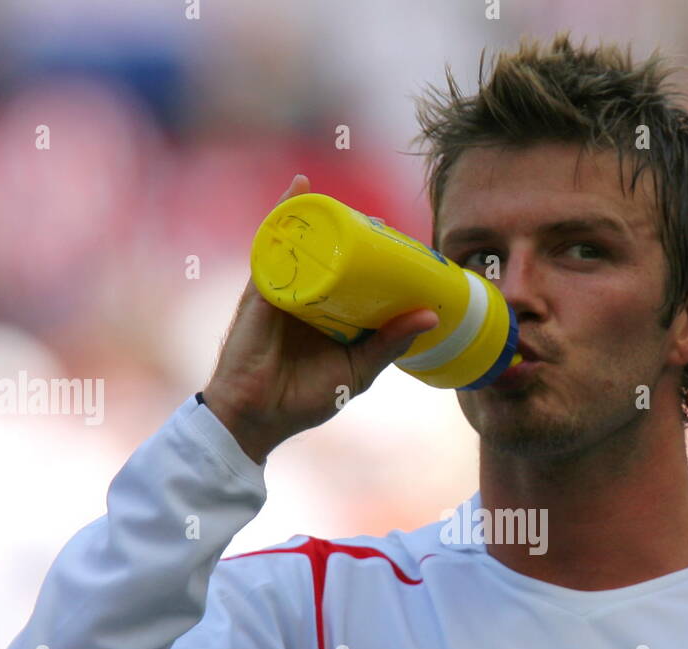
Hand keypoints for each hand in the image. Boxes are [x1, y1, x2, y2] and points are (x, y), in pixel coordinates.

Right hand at [202, 174, 439, 462]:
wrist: (256, 417)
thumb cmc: (304, 398)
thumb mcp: (358, 369)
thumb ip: (390, 343)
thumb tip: (431, 314)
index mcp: (328, 317)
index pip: (351, 278)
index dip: (371, 259)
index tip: (399, 245)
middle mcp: (305, 298)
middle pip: (327, 256)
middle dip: (348, 233)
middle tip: (379, 223)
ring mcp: (281, 290)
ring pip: (301, 245)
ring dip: (317, 217)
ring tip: (338, 199)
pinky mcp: (260, 289)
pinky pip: (272, 245)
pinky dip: (283, 217)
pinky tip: (298, 193)